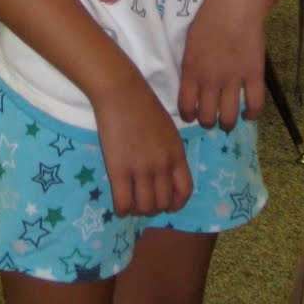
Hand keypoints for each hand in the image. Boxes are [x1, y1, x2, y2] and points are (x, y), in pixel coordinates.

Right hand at [93, 78, 191, 218]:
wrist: (121, 93)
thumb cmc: (144, 106)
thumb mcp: (169, 130)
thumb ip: (171, 153)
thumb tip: (167, 175)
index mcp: (177, 154)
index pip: (185, 191)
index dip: (177, 203)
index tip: (168, 204)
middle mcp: (162, 165)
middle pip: (164, 202)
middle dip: (155, 208)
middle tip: (145, 203)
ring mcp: (141, 169)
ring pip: (145, 207)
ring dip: (139, 210)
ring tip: (132, 204)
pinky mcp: (119, 170)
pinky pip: (123, 203)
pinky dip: (122, 209)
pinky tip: (120, 205)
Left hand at [177, 0, 269, 130]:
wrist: (236, 2)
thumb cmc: (209, 15)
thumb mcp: (189, 42)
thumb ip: (190, 65)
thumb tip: (192, 83)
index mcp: (191, 71)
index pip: (186, 107)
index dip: (189, 116)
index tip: (192, 114)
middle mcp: (210, 80)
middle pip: (206, 118)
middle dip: (207, 122)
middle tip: (211, 117)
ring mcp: (233, 79)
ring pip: (228, 118)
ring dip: (227, 123)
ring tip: (228, 120)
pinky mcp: (254, 75)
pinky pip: (255, 105)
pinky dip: (252, 114)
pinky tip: (248, 112)